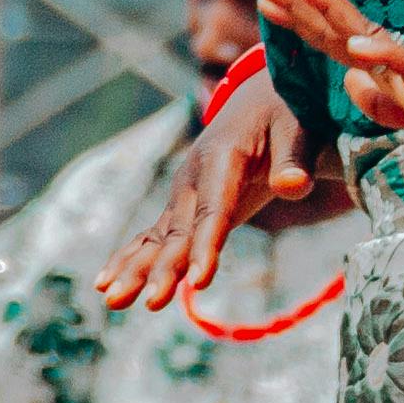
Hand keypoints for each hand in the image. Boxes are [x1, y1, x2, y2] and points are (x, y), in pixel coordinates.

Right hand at [97, 79, 319, 309]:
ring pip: (158, 236)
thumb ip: (295, 159)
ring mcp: (183, 192)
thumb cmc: (285, 115)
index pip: (214, 207)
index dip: (206, 244)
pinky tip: (105, 285)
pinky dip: (131, 259)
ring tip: (113, 301)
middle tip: (154, 302)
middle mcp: (193, 176)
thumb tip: (293, 186)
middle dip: (164, 267)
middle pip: (178, 228)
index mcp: (223, 155)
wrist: (261, 100)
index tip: (199, 280)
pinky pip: (155, 237)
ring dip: (136, 269)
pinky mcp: (183, 207)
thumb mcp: (298, 128)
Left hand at [260, 0, 403, 173]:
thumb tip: (351, 79)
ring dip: (332, 9)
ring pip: (368, 35)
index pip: (335, 40)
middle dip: (299, 3)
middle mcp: (400, 63)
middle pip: (340, 29)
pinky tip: (357, 46)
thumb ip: (384, 104)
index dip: (300, 19)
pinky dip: (384, 56)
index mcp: (392, 70)